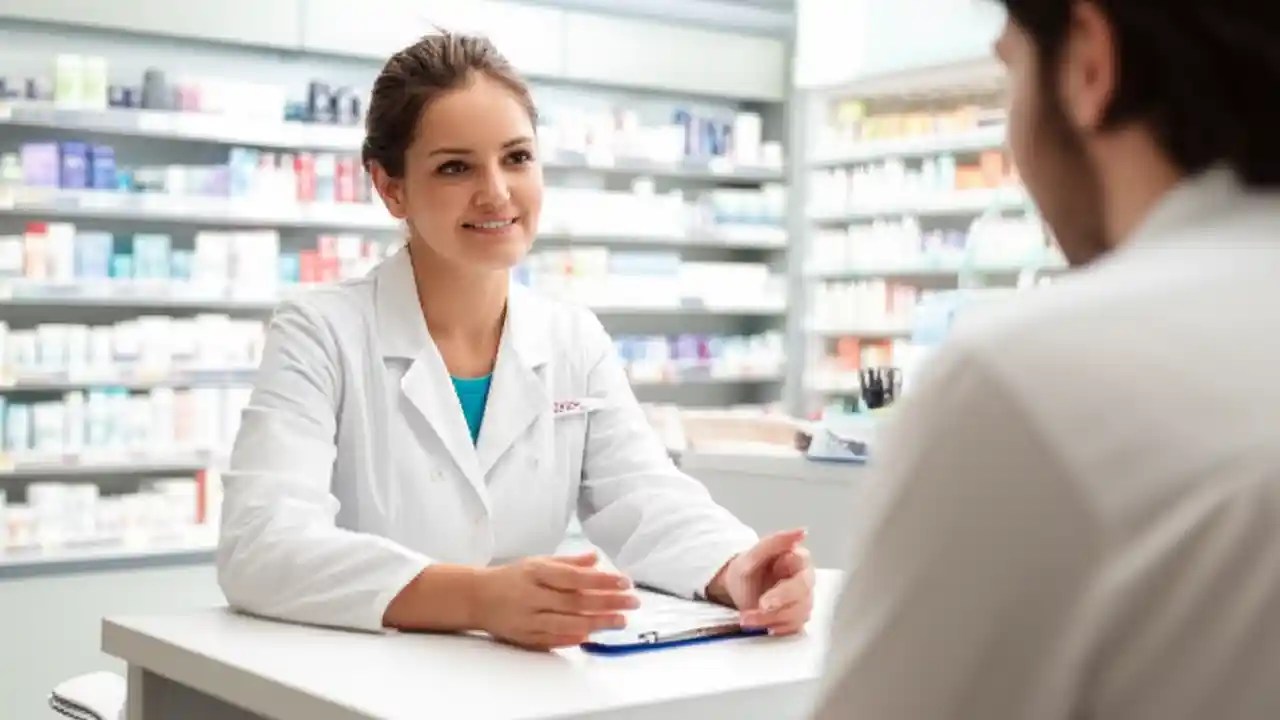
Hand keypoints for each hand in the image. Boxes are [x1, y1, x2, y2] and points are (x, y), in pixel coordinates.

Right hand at [474, 552, 638, 650]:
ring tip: (620, 621)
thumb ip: (568, 562)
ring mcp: (528, 618)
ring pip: (567, 622)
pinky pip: (552, 639)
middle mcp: (532, 595)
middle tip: (632, 602)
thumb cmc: (511, 578)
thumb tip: (596, 558)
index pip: (575, 577)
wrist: (475, 597)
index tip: (625, 582)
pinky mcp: (524, 636)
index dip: (602, 580)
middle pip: (576, 601)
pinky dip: (573, 638)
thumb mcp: (538, 562)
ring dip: (597, 622)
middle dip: (608, 602)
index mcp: (536, 572)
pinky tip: (592, 635)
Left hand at [707, 529, 814, 635]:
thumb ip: (775, 542)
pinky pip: (793, 628)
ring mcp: (803, 601)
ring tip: (746, 620)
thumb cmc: (748, 569)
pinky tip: (760, 628)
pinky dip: (775, 629)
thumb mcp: (752, 554)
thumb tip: (803, 531)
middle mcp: (806, 581)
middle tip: (754, 613)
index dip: (785, 592)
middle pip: (803, 599)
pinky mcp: (797, 618)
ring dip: (770, 620)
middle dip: (778, 609)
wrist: (736, 589)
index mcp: (799, 561)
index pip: (803, 577)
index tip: (765, 603)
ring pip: (797, 616)